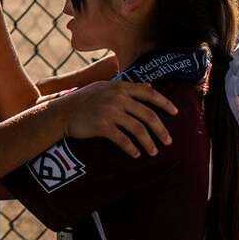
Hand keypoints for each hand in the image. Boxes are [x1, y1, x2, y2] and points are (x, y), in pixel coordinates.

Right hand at [61, 80, 177, 157]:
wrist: (62, 112)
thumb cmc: (84, 100)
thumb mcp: (104, 87)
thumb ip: (127, 87)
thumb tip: (150, 85)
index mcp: (120, 87)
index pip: (148, 93)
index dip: (164, 102)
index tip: (176, 112)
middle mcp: (117, 97)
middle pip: (147, 114)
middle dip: (161, 129)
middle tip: (168, 141)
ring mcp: (110, 111)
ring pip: (138, 129)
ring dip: (148, 142)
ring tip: (154, 152)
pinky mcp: (102, 126)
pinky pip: (123, 140)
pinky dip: (132, 148)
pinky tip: (136, 154)